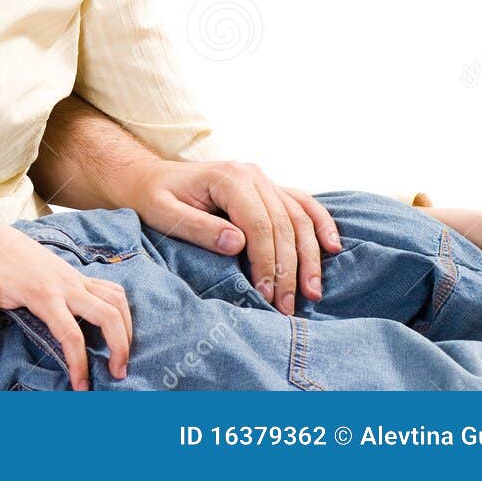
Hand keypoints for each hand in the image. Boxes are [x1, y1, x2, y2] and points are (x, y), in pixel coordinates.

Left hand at [0, 224, 132, 390]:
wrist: (0, 241)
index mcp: (45, 295)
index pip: (71, 334)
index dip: (79, 363)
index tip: (81, 387)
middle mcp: (68, 286)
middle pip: (107, 316)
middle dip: (119, 347)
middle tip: (118, 374)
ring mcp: (77, 279)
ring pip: (117, 301)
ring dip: (127, 329)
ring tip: (123, 356)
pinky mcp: (81, 276)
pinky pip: (112, 290)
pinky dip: (123, 309)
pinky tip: (121, 328)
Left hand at [126, 159, 340, 315]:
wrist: (148, 177)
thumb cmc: (153, 197)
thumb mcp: (164, 214)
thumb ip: (199, 228)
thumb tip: (238, 245)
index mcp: (228, 177)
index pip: (260, 225)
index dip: (267, 262)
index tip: (266, 294)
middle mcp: (251, 174)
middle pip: (284, 224)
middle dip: (289, 269)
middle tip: (288, 307)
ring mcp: (263, 179)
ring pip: (299, 218)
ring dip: (309, 256)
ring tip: (312, 293)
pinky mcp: (268, 189)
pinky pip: (302, 205)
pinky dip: (320, 224)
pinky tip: (332, 247)